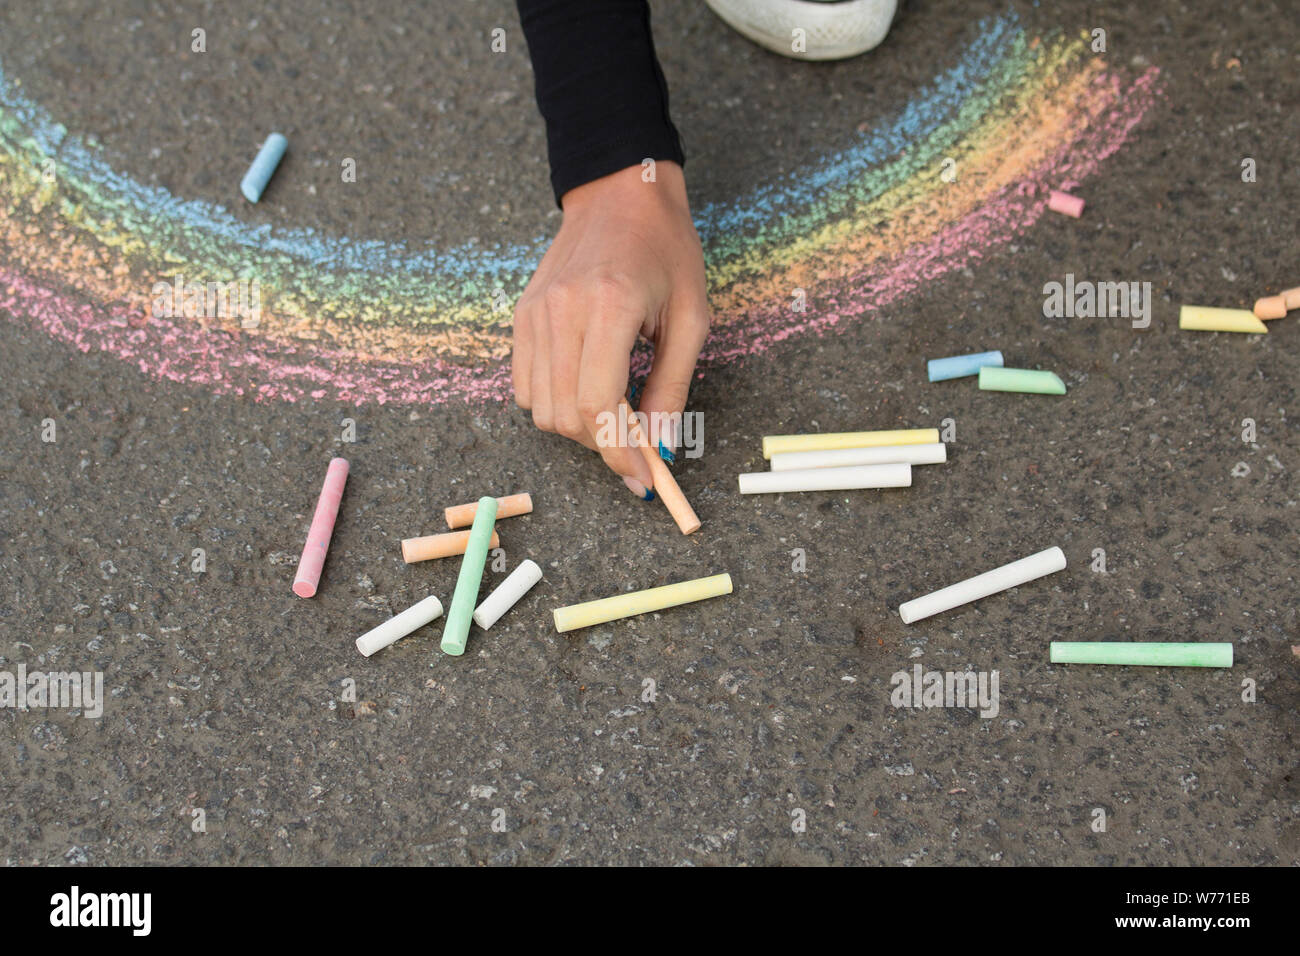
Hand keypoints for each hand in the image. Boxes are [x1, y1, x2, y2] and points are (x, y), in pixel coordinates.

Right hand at [512, 161, 709, 497]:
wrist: (620, 194)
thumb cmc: (666, 250)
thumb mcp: (690, 319)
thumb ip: (672, 388)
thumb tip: (660, 448)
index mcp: (609, 307)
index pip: (598, 406)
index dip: (620, 453)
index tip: (643, 477)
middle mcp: (561, 311)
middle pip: (567, 417)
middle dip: (604, 444)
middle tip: (638, 443)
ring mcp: (534, 314)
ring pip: (542, 409)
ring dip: (579, 427)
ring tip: (614, 409)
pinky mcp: (521, 317)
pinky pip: (526, 387)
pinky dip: (556, 403)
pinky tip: (587, 386)